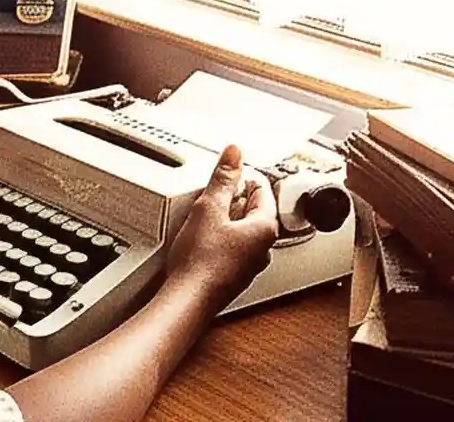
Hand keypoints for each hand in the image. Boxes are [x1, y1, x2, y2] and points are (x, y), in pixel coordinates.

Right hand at [166, 144, 277, 300]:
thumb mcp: (209, 208)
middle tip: (209, 198)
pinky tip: (199, 240)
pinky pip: (230, 246)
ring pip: (240, 229)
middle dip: (230, 199)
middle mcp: (263, 247)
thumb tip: (234, 153)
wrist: (187, 299)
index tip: (224, 173)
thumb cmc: (201, 261)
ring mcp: (249, 263)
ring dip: (223, 220)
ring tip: (202, 219)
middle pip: (252, 209)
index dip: (240, 177)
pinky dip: (217, 238)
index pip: (262, 189)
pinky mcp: (233, 273)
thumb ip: (223, 178)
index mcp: (266, 228)